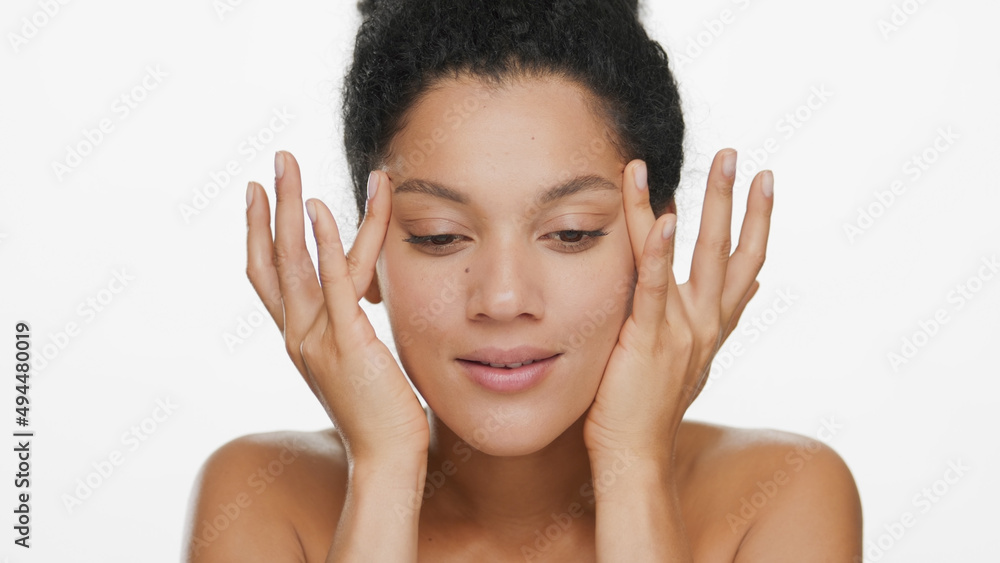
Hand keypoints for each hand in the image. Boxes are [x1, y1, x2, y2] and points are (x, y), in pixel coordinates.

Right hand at [245, 151, 428, 461]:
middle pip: (273, 257)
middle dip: (272, 204)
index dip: (261, 232)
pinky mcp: (347, 341)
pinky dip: (324, 242)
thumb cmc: (380, 413)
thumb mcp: (356, 362)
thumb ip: (349, 328)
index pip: (270, 275)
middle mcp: (298, 333)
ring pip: (294, 260)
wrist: (386, 457)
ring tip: (287, 163)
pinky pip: (332, 282)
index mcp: (299, 338)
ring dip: (290, 205)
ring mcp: (317, 337)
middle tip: (276, 159)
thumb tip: (359, 302)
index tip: (261, 193)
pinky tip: (320, 207)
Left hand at [583, 149, 772, 459]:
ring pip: (700, 255)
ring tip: (716, 161)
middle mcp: (706, 324)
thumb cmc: (646, 409)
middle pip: (731, 251)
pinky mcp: (650, 336)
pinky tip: (661, 215)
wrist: (635, 457)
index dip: (757, 223)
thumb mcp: (686, 361)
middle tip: (738, 155)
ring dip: (708, 204)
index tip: (765, 182)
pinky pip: (655, 285)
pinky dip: (658, 250)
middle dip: (735, 200)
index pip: (745, 266)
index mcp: (713, 327)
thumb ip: (709, 325)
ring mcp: (682, 329)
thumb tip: (746, 294)